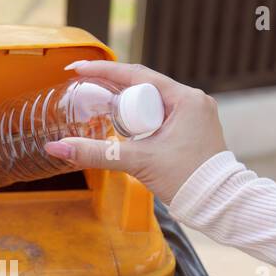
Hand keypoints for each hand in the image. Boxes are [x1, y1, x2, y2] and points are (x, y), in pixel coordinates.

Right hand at [44, 61, 227, 203]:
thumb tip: (57, 148)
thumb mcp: (137, 162)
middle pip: (144, 87)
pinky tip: (124, 126)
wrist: (218, 205)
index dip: (105, 72)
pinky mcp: (193, 131)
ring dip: (127, 104)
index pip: (137, 75)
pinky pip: (161, 115)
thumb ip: (96, 153)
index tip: (79, 70)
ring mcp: (195, 116)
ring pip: (152, 102)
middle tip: (86, 93)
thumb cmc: (187, 180)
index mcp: (184, 99)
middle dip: (113, 88)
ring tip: (100, 108)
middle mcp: (193, 101)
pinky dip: (141, 118)